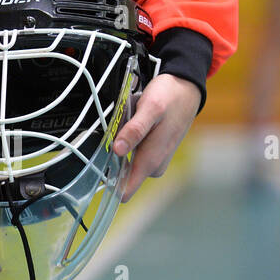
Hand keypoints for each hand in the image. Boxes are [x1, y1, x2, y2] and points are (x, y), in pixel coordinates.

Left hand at [111, 73, 200, 201]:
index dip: (107, 186)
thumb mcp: (150, 109)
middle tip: (115, 129)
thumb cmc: (169, 98)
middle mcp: (153, 165)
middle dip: (110, 155)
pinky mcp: (152, 152)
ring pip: (124, 161)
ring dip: (118, 144)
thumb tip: (117, 150)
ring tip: (127, 121)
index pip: (125, 190)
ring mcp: (154, 159)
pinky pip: (130, 152)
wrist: (186, 90)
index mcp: (151, 161)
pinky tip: (130, 123)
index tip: (92, 174)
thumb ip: (135, 130)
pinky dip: (125, 139)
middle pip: (120, 174)